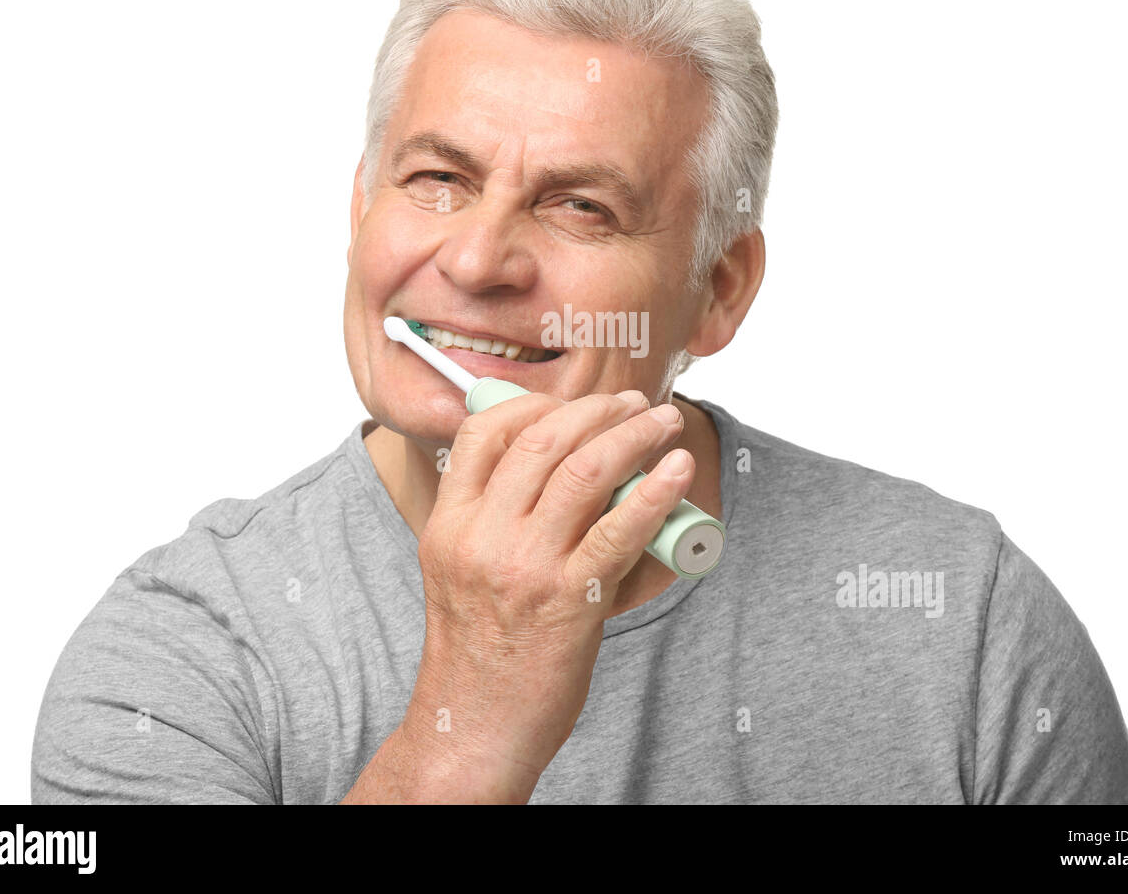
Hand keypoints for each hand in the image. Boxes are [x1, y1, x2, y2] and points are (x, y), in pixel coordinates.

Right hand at [401, 389, 691, 798]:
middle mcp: (482, 536)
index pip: (483, 433)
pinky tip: (677, 470)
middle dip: (597, 410)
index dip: (535, 403)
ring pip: (585, 471)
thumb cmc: (478, 651)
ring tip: (662, 423)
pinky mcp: (570, 599)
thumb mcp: (459, 570)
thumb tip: (562, 470)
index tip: (574, 402)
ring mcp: (525, 566)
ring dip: (634, 435)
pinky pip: (621, 529)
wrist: (474, 727)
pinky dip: (656, 491)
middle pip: (543, 441)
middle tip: (633, 403)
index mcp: (450, 524)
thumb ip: (494, 518)